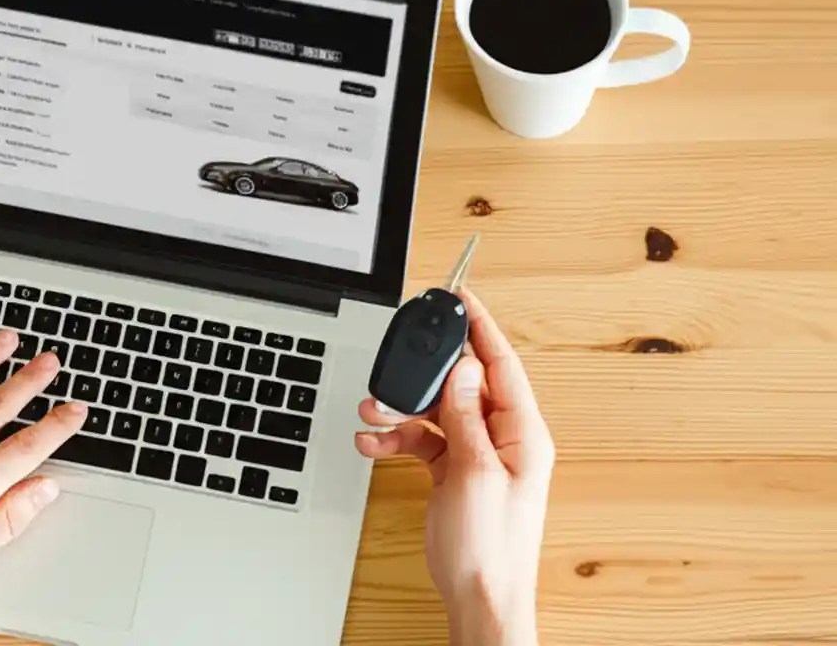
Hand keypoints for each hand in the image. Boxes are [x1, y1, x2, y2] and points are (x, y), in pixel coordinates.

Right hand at [355, 289, 554, 645]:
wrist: (478, 598)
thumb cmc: (490, 549)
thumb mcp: (476, 474)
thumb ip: (467, 418)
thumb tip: (464, 370)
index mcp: (523, 434)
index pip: (501, 364)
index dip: (481, 327)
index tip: (462, 298)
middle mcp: (502, 439)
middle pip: (462, 384)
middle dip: (423, 375)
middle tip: (397, 365)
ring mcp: (477, 455)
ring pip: (436, 411)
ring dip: (402, 408)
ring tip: (373, 411)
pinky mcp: (454, 472)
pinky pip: (423, 440)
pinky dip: (397, 437)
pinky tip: (374, 441)